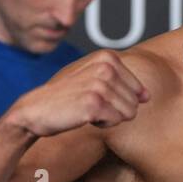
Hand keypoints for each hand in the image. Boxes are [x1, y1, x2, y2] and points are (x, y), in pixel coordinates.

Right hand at [6, 50, 148, 136]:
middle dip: (116, 109)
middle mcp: (106, 67)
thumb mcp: (96, 82)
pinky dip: (103, 124)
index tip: (96, 95)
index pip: (138, 89)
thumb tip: (148, 96)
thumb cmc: (67, 98)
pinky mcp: (94, 103)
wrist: (34, 111)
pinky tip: (84, 116)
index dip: (120, 99)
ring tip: (86, 109)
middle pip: (135, 102)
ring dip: (109, 117)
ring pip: (129, 113)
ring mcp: (100, 84)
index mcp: (108, 57)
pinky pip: (117, 121)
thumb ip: (123, 84)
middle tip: (90, 104)